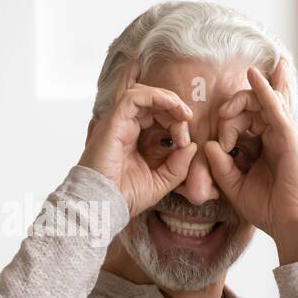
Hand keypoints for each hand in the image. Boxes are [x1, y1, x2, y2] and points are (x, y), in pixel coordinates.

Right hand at [79, 62, 195, 216]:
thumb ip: (178, 165)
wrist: (105, 203)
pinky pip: (134, 96)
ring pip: (143, 94)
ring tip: (183, 112)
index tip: (186, 141)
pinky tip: (172, 105)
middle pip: (151, 103)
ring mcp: (118, 122)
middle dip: (174, 108)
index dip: (175, 122)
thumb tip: (192, 145)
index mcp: (135, 140)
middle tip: (188, 120)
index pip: (156, 117)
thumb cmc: (126, 196)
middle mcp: (125, 127)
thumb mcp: (162, 181)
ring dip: (167, 99)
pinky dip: (156, 96)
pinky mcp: (114, 120)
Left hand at [204, 63, 297, 260]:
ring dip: (241, 102)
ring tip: (226, 111)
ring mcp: (287, 136)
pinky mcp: (291, 138)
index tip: (220, 146)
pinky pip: (275, 107)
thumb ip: (220, 166)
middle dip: (233, 111)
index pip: (247, 121)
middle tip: (222, 125)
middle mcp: (279, 137)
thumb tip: (209, 144)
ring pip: (263, 104)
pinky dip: (264, 90)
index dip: (228, 126)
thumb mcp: (236, 186)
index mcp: (268, 147)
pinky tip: (252, 74)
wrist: (293, 225)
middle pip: (254, 108)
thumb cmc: (271, 210)